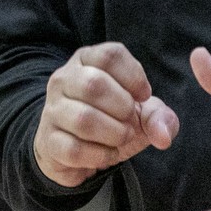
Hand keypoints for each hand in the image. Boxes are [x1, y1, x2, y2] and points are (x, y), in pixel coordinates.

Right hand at [33, 42, 178, 187]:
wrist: (78, 150)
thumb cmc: (112, 118)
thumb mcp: (139, 111)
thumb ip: (158, 115)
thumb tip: (163, 135)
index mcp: (87, 59)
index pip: (110, 55)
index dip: (134, 77)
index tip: (144, 96)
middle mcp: (64, 79)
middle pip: (95, 84)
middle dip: (123, 107)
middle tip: (130, 120)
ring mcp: (52, 109)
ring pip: (84, 119)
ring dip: (114, 133)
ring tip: (122, 137)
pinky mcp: (47, 141)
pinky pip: (75, 150)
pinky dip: (101, 155)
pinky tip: (108, 153)